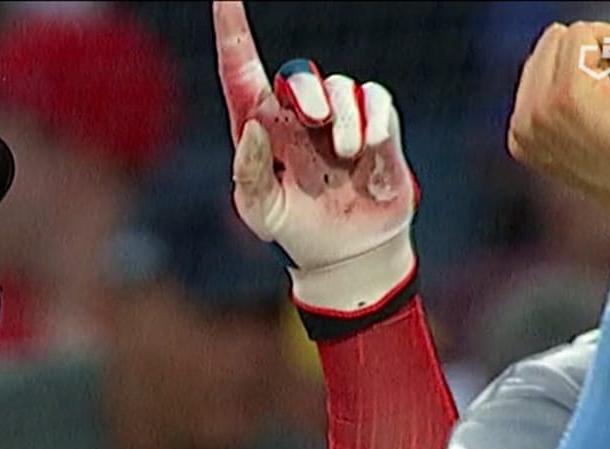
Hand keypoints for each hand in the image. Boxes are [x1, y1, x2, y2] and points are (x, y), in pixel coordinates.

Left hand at [213, 0, 416, 312]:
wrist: (348, 256)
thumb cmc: (295, 231)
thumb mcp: (262, 213)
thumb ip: (250, 175)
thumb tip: (253, 126)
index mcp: (259, 128)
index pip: (240, 71)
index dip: (232, 31)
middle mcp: (296, 116)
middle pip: (296, 73)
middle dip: (304, 89)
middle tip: (311, 121)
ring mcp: (338, 119)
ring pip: (340, 85)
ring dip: (343, 117)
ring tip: (348, 153)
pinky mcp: (377, 125)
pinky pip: (376, 96)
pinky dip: (374, 116)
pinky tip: (370, 146)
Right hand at [507, 21, 609, 249]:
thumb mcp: (588, 142)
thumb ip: (564, 112)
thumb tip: (568, 55)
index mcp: (520, 136)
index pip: (538, 67)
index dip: (580, 67)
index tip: (609, 89)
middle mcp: (522, 122)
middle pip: (547, 46)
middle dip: (587, 53)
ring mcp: (541, 107)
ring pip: (564, 36)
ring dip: (602, 45)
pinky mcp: (568, 92)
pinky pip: (583, 34)